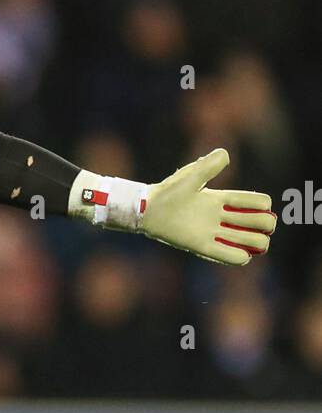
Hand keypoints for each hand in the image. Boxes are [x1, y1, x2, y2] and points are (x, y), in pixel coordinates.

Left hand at [142, 148, 275, 264]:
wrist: (148, 210)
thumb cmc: (168, 191)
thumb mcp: (191, 176)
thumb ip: (209, 165)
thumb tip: (226, 154)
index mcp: (221, 199)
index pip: (255, 202)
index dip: (262, 205)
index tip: (260, 206)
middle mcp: (220, 217)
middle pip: (259, 222)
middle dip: (265, 224)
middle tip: (258, 226)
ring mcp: (213, 232)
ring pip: (249, 241)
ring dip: (256, 242)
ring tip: (251, 242)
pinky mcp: (202, 246)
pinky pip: (228, 256)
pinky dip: (239, 258)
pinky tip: (241, 255)